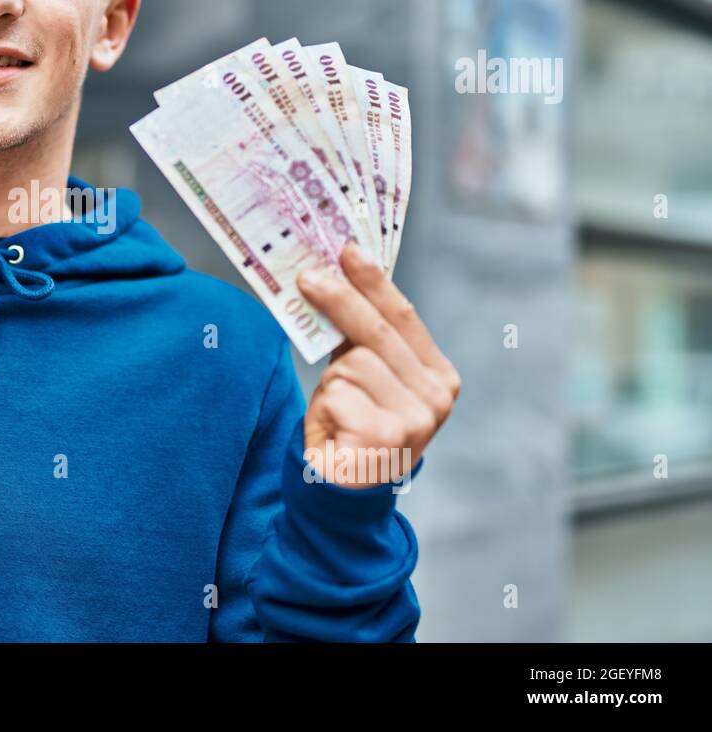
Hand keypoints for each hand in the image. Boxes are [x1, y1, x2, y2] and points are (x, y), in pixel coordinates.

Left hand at [294, 241, 460, 488]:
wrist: (341, 496)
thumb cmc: (350, 429)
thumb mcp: (365, 379)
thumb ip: (362, 340)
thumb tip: (332, 280)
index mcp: (438, 378)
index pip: (403, 317)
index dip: (374, 281)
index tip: (348, 250)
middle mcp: (436, 397)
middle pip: (378, 331)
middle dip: (339, 299)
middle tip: (307, 278)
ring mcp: (415, 418)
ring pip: (352, 364)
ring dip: (330, 382)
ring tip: (335, 411)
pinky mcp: (385, 436)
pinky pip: (337, 394)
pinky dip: (324, 408)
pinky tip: (334, 432)